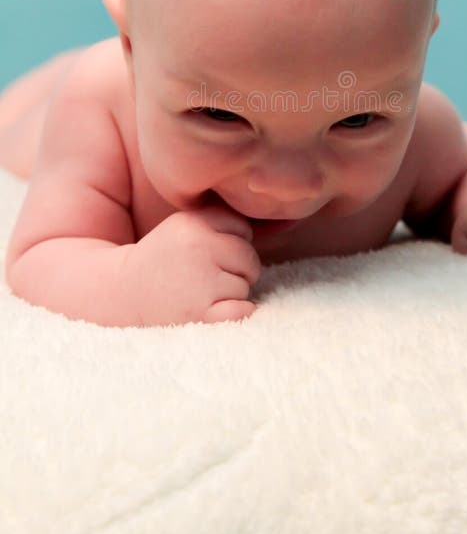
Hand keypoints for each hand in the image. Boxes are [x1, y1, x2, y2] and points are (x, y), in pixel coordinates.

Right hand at [120, 202, 260, 325]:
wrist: (122, 294)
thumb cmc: (162, 259)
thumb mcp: (184, 225)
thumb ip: (220, 219)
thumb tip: (276, 223)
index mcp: (193, 223)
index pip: (242, 228)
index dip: (232, 241)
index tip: (212, 253)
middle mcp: (199, 248)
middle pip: (250, 257)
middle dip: (238, 268)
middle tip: (209, 276)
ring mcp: (201, 281)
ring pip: (246, 284)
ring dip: (232, 292)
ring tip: (203, 292)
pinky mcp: (201, 313)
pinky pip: (243, 309)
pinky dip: (237, 312)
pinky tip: (217, 311)